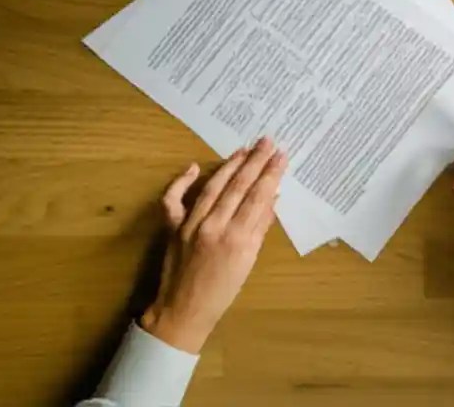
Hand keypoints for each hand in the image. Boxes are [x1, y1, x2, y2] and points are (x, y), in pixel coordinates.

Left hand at [140, 138, 287, 352]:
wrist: (184, 311)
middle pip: (238, 186)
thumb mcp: (249, 262)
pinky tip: (193, 166)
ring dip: (229, 165)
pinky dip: (181, 182)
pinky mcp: (172, 227)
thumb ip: (259, 228)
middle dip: (255, 162)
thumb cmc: (223, 292)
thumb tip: (272, 198)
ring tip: (244, 149)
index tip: (281, 155)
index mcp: (238, 238)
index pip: (258, 197)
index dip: (271, 173)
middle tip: (267, 142)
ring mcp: (191, 224)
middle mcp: (214, 226)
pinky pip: (173, 200)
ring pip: (212, 186)